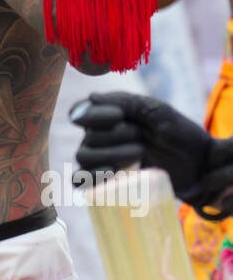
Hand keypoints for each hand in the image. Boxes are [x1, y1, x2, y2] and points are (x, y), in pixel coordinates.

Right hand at [70, 92, 212, 202]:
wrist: (197, 163)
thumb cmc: (177, 131)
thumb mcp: (154, 110)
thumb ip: (123, 101)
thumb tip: (91, 97)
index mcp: (108, 116)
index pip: (82, 112)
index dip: (94, 114)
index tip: (120, 115)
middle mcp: (101, 137)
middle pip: (88, 136)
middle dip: (114, 134)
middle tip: (141, 136)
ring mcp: (103, 160)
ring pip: (84, 156)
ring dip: (109, 153)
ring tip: (139, 152)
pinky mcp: (109, 182)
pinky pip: (82, 181)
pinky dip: (91, 176)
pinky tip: (112, 172)